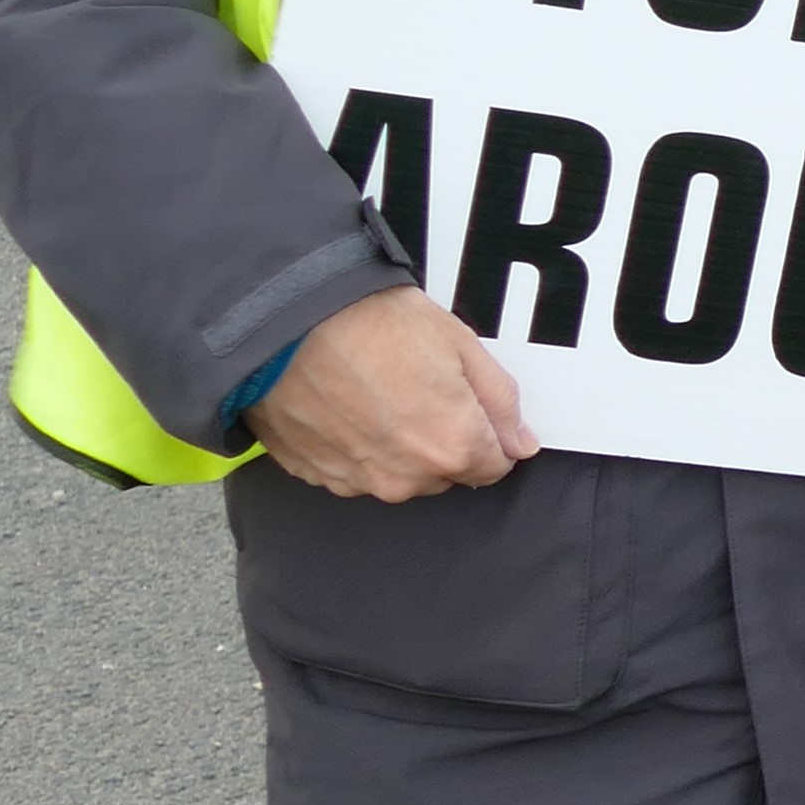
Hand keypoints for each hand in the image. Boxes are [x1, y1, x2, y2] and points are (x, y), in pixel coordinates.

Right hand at [251, 287, 534, 500]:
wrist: (283, 323)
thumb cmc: (374, 323)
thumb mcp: (460, 345)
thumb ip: (499, 402)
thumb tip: (522, 444)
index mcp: (451, 448)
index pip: (493, 466)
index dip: (488, 434)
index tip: (468, 404)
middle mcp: (406, 478)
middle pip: (445, 472)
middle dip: (443, 438)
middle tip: (417, 386)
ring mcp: (357, 481)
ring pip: (399, 475)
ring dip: (398, 445)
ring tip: (376, 391)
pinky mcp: (316, 475)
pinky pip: (354, 471)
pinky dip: (356, 446)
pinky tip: (344, 405)